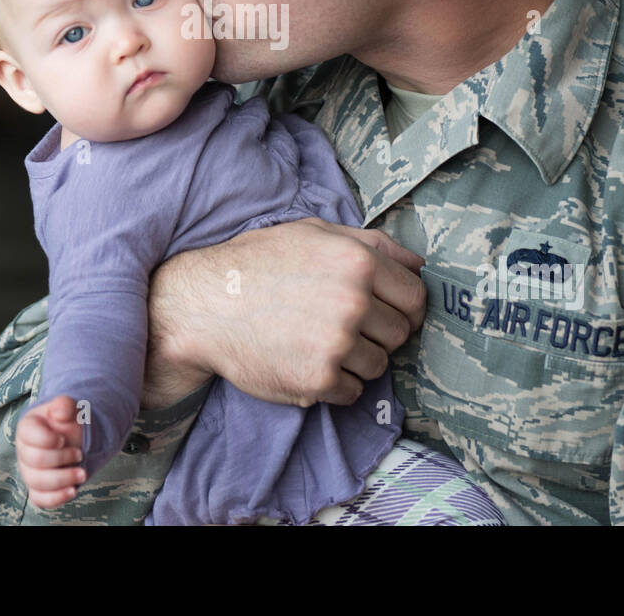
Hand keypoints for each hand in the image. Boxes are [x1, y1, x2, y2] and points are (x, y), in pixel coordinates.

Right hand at [16, 395, 86, 509]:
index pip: (28, 435)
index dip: (47, 439)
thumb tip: (59, 413)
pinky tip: (73, 491)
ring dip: (62, 480)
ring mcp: (29, 472)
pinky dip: (56, 498)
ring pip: (37, 482)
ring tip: (83, 474)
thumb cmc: (67, 421)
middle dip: (61, 458)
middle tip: (80, 454)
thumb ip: (64, 405)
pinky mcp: (38, 488)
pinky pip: (40, 499)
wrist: (74, 437)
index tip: (62, 439)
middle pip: (35, 461)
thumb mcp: (68, 407)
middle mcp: (24, 452)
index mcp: (27, 428)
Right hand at [151, 218, 425, 408]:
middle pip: (401, 334)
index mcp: (358, 262)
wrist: (204, 304)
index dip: (403, 306)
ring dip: (356, 359)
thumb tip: (419, 264)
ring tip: (318, 340)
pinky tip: (306, 359)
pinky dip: (335, 383)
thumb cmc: (259, 263)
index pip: (416, 297)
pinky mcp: (318, 380)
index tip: (384, 311)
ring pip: (379, 365)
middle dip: (379, 332)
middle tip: (342, 324)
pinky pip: (353, 392)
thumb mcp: (314, 233)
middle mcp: (354, 302)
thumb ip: (372, 243)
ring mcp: (337, 344)